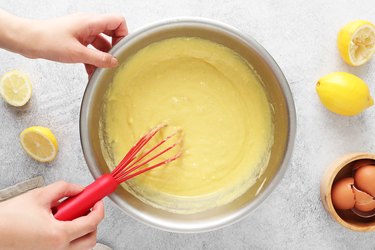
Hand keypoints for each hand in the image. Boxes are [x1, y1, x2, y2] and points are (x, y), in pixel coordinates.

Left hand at [0, 11, 126, 76]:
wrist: (28, 40)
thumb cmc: (48, 40)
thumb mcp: (77, 53)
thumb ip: (99, 59)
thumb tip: (114, 62)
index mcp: (90, 22)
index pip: (117, 21)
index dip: (123, 34)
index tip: (122, 50)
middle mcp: (88, 25)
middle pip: (111, 33)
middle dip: (114, 49)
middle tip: (114, 62)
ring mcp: (82, 32)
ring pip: (100, 43)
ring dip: (102, 57)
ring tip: (101, 71)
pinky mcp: (75, 40)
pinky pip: (90, 49)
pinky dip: (92, 60)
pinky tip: (91, 72)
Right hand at [0, 181, 103, 249]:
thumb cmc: (9, 218)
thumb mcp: (40, 195)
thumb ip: (65, 188)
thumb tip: (80, 189)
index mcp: (59, 235)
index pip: (92, 223)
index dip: (99, 209)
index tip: (98, 201)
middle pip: (90, 238)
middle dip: (93, 222)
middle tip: (86, 208)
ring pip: (80, 246)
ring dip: (81, 230)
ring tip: (68, 215)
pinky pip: (67, 248)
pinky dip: (69, 237)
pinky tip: (58, 224)